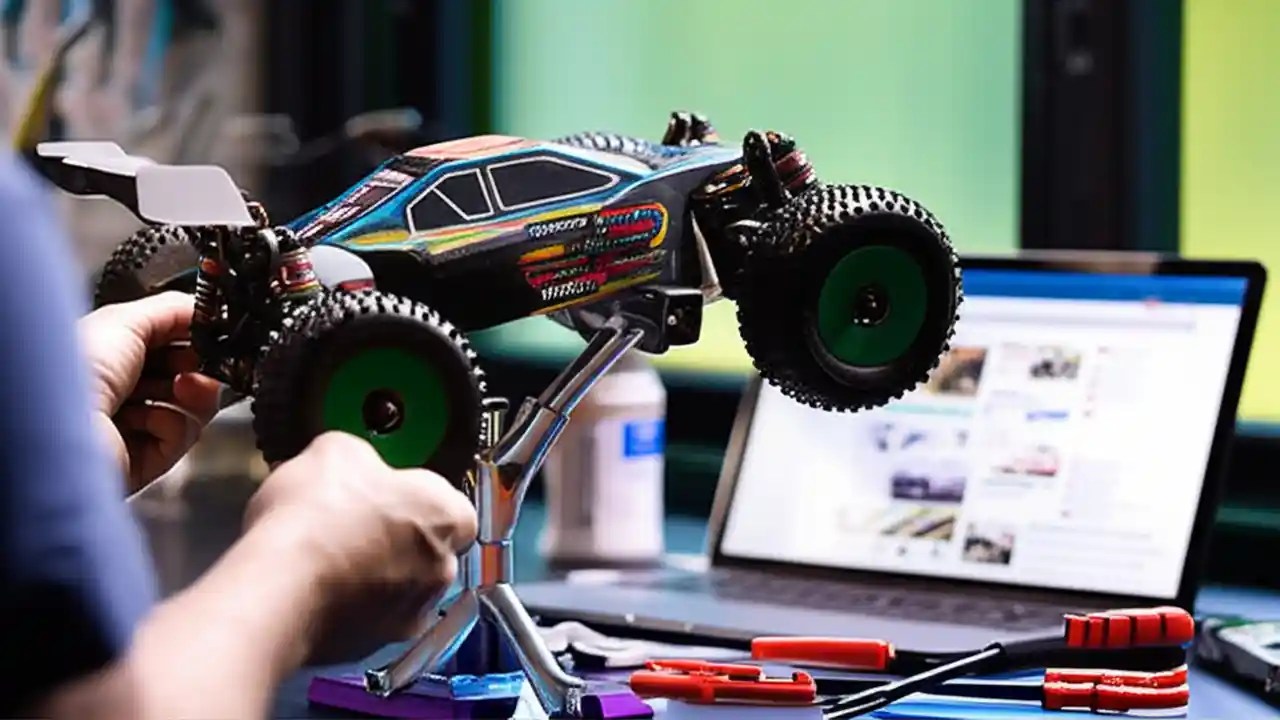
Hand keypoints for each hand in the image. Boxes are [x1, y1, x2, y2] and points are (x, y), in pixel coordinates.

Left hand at [79, 292, 223, 492]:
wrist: (60, 430)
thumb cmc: (73, 373)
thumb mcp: (124, 320)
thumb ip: (173, 309)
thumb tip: (208, 311)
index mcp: (109, 354)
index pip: (166, 342)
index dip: (191, 337)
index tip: (208, 333)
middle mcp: (120, 389)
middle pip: (185, 374)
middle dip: (198, 365)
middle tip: (199, 362)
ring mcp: (134, 426)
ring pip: (192, 408)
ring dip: (194, 395)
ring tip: (181, 388)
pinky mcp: (145, 458)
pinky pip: (183, 437)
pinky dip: (177, 425)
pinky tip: (154, 420)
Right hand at [243, 432, 477, 664]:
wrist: (279, 587)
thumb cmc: (317, 516)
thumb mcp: (336, 452)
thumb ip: (363, 458)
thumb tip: (355, 465)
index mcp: (448, 515)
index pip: (452, 505)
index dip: (414, 497)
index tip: (385, 493)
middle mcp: (442, 569)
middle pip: (427, 549)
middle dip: (395, 538)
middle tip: (351, 523)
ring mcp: (410, 613)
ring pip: (398, 588)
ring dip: (372, 575)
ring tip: (324, 556)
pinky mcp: (373, 647)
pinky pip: (367, 620)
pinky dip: (347, 607)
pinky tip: (314, 587)